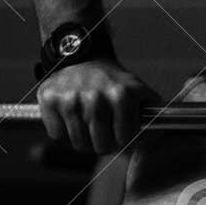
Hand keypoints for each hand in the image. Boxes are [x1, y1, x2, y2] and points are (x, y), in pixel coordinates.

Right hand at [37, 60, 161, 154]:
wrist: (83, 58)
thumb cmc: (113, 82)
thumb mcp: (139, 93)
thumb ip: (153, 116)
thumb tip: (156, 136)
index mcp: (121, 95)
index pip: (124, 139)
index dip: (125, 141)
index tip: (122, 133)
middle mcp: (95, 97)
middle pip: (100, 146)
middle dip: (105, 144)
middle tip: (105, 133)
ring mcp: (70, 98)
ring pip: (78, 143)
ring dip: (84, 140)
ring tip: (89, 126)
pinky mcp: (49, 99)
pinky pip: (57, 135)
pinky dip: (64, 133)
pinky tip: (71, 119)